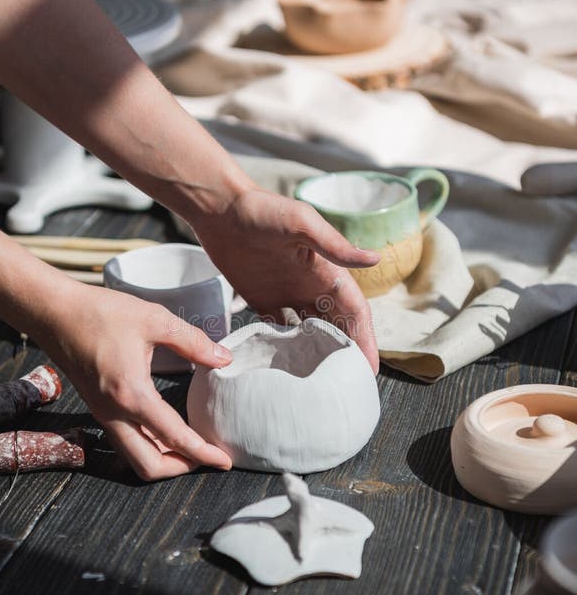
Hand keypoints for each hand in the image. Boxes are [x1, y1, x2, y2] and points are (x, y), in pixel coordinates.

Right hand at [40, 282, 233, 480]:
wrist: (54, 312)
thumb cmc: (100, 313)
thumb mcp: (155, 319)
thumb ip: (193, 342)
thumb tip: (225, 358)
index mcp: (132, 394)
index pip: (174, 437)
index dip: (203, 453)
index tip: (225, 461)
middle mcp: (114, 413)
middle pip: (148, 465)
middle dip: (181, 469)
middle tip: (207, 458)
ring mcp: (102, 413)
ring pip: (134, 457)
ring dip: (163, 460)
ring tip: (191, 449)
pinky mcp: (98, 408)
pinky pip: (124, 441)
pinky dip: (148, 446)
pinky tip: (165, 432)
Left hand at [192, 187, 379, 372]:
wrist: (219, 208)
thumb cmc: (263, 210)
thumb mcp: (302, 224)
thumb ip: (336, 246)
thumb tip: (376, 259)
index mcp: (326, 271)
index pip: (354, 311)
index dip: (365, 339)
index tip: (369, 368)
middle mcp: (311, 285)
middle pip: (337, 325)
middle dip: (347, 353)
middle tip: (349, 385)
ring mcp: (288, 293)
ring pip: (311, 330)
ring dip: (318, 353)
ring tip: (321, 383)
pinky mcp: (262, 298)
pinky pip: (279, 329)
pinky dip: (286, 346)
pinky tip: (286, 366)